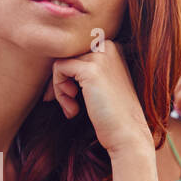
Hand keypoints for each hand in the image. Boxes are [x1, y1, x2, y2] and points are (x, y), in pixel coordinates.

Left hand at [48, 40, 151, 157]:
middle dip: (61, 82)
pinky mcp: (91, 69)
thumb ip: (83, 70)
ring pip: (61, 62)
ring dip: (59, 89)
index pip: (76, 52)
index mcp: (112, 48)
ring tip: (72, 109)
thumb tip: (54, 64)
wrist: (127, 134)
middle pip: (67, 55)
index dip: (67, 74)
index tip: (69, 97)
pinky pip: (59, 69)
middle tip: (69, 105)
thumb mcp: (99, 85)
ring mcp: (101, 56)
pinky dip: (59, 90)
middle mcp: (109, 46)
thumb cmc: (112, 115)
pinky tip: (72, 108)